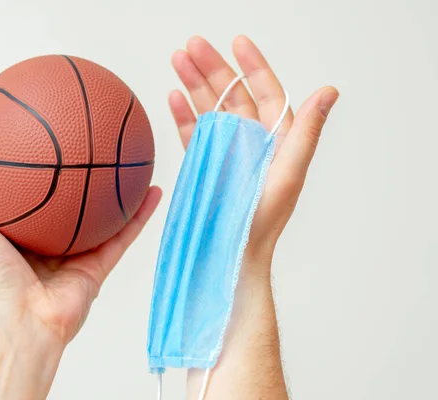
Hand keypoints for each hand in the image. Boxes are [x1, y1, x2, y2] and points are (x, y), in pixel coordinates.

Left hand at [0, 140, 161, 344]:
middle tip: (94, 144)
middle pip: (72, 202)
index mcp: (21, 233)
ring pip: (104, 217)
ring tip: (132, 160)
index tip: (50, 138)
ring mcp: (77, 255)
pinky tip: (153, 189)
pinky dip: (140, 215)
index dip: (42, 167)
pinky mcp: (99, 267)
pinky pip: (124, 236)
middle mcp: (50, 242)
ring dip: (119, 191)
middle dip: (85, 176)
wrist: (20, 322)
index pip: (33, 194)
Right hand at [169, 35, 338, 264]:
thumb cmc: (262, 221)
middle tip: (192, 45)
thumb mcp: (289, 174)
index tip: (237, 42)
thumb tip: (329, 92)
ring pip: (210, 109)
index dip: (253, 66)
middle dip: (212, 68)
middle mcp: (251, 141)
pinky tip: (174, 96)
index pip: (265, 93)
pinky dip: (184, 114)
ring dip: (194, 83)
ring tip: (178, 60)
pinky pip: (193, 132)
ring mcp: (226, 152)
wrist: (232, 253)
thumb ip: (305, 132)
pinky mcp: (205, 164)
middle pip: (232, 95)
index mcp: (276, 140)